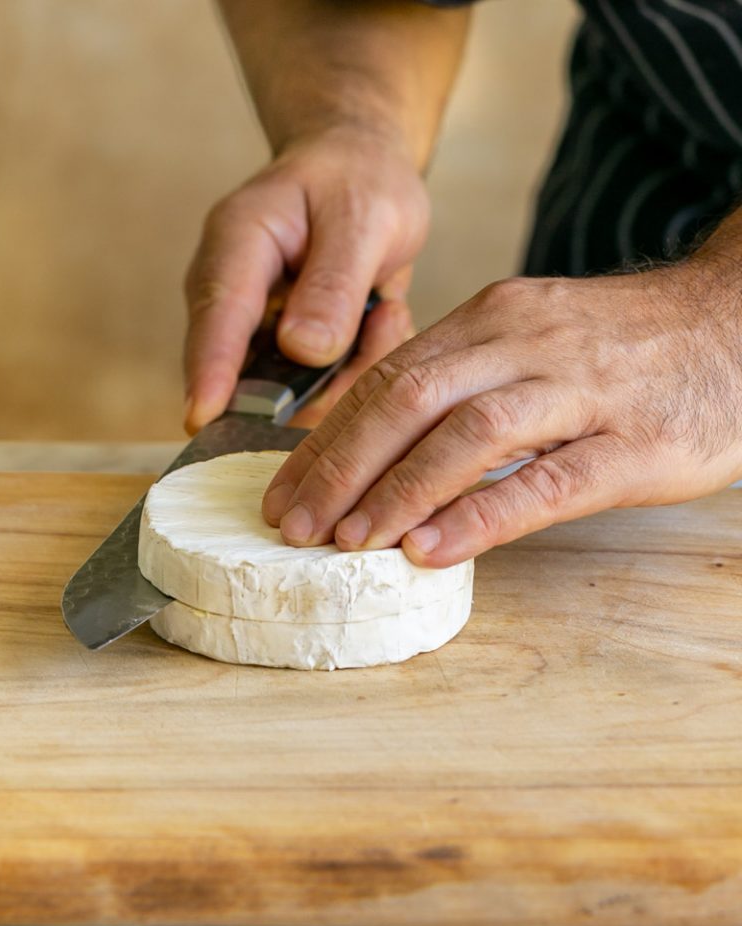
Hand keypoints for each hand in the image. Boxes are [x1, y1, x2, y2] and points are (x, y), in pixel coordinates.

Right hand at [182, 127, 426, 433]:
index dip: (209, 370)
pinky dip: (362, 367)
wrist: (361, 171)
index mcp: (238, 245)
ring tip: (390, 307)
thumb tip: (302, 351)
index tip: (200, 418)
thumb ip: (335, 283)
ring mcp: (258, 331)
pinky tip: (385, 315)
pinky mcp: (286, 355)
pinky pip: (320, 388)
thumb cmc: (356, 180)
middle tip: (388, 319)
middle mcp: (234, 296)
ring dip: (354, 369)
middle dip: (323, 380)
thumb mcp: (361, 217)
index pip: (218, 315)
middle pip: (251, 373)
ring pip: (293, 392)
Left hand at [260, 260, 741, 565]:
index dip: (327, 437)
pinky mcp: (634, 443)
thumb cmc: (620, 347)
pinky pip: (548, 481)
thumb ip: (463, 381)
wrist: (734, 322)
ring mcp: (583, 391)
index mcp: (493, 320)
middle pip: (411, 399)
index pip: (388, 377)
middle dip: (341, 466)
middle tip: (294, 524)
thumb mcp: (530, 339)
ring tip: (348, 542)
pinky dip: (482, 516)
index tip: (284, 488)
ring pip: (470, 434)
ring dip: (398, 490)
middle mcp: (527, 344)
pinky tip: (433, 548)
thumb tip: (382, 444)